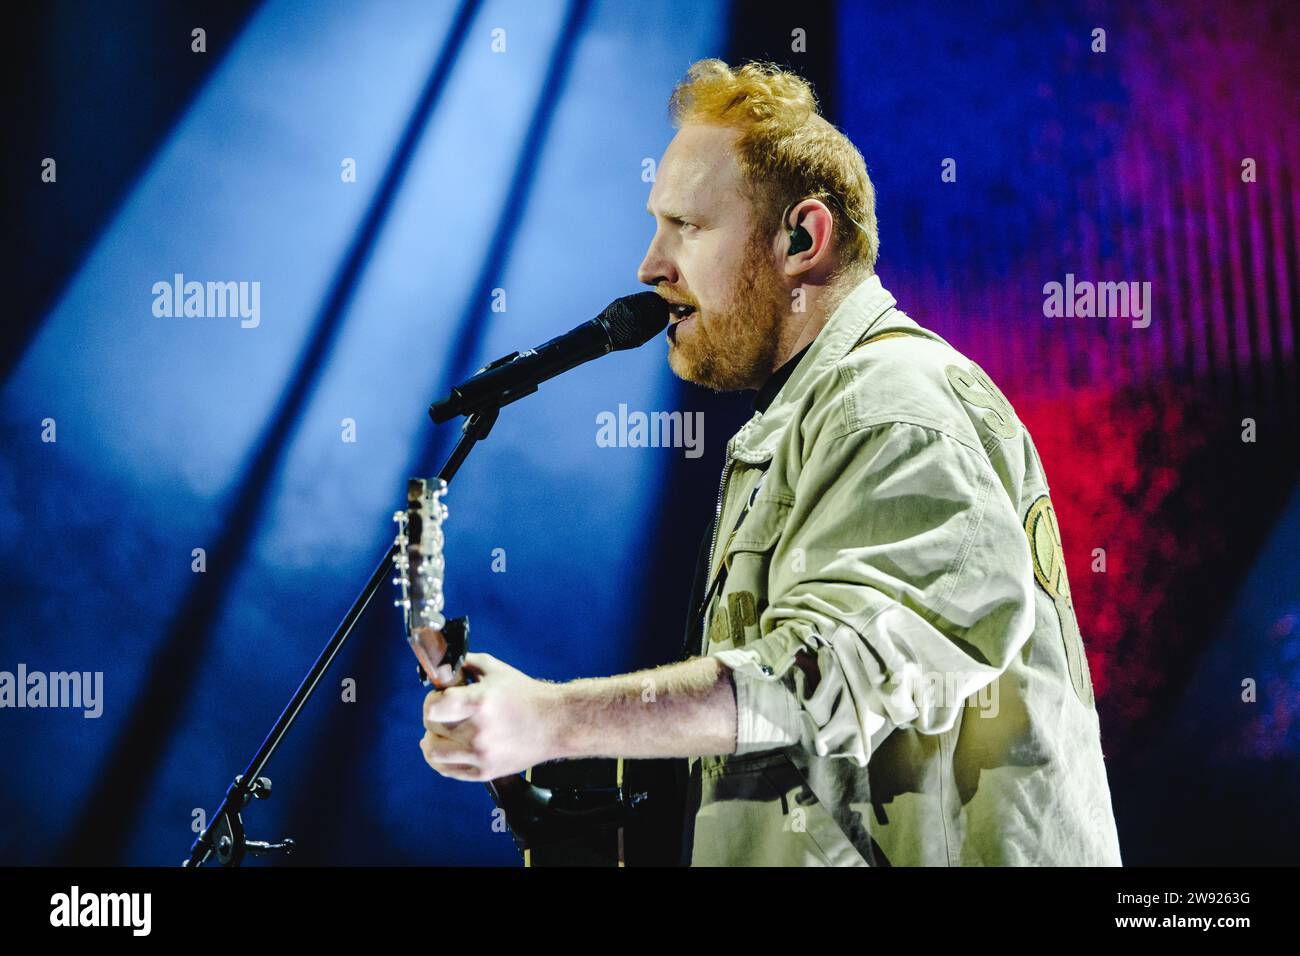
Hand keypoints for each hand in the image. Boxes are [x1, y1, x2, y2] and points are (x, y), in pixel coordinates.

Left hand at [419, 652, 563, 780]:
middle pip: (432, 727)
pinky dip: (440, 760)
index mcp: (479, 703)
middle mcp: (478, 732)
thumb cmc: (525, 695)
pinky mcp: (485, 772)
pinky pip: (448, 771)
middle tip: (446, 712)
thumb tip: (441, 666)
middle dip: (434, 716)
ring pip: (433, 753)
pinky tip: (447, 749)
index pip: (434, 707)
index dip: (432, 700)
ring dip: (432, 740)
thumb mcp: (496, 670)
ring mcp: (481, 755)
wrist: (555, 723)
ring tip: (441, 732)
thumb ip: (466, 663)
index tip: (440, 697)